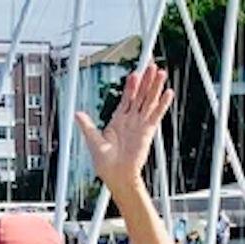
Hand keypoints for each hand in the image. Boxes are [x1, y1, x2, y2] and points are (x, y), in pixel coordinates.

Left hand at [75, 64, 172, 195]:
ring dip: (155, 88)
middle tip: (151, 65)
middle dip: (145, 82)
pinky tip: (168, 93)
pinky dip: (162, 104)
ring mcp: (140, 125)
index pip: (126, 99)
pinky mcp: (148, 132)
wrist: (118, 176)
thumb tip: (77, 114)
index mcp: (118, 122)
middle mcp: (130, 121)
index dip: (130, 86)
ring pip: (149, 102)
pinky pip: (156, 115)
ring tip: (161, 72)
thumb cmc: (105, 164)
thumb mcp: (94, 142)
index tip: (133, 74)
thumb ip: (88, 126)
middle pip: (140, 97)